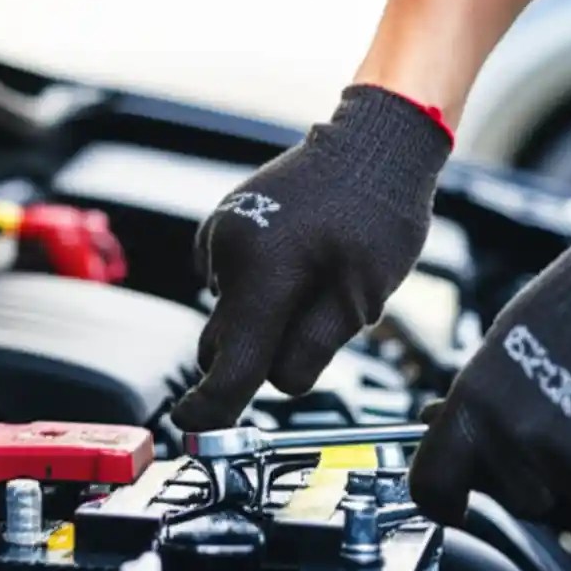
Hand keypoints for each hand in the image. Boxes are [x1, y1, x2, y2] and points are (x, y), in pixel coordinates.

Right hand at [170, 85, 451, 430]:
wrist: (372, 142)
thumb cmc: (378, 212)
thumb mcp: (362, 296)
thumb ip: (313, 348)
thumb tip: (278, 382)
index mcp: (262, 272)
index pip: (230, 364)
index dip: (214, 406)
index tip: (193, 428)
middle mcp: (229, 251)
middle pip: (226, 342)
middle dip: (259, 354)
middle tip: (314, 331)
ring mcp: (221, 234)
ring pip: (231, 312)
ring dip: (263, 319)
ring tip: (315, 283)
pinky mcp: (224, 225)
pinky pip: (230, 281)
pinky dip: (258, 288)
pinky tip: (298, 261)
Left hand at [408, 185, 570, 525]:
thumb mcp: (502, 346)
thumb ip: (475, 400)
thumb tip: (438, 426)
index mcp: (476, 404)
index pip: (433, 484)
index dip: (444, 503)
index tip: (458, 507)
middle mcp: (519, 435)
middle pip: (521, 500)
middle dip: (540, 475)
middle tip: (565, 425)